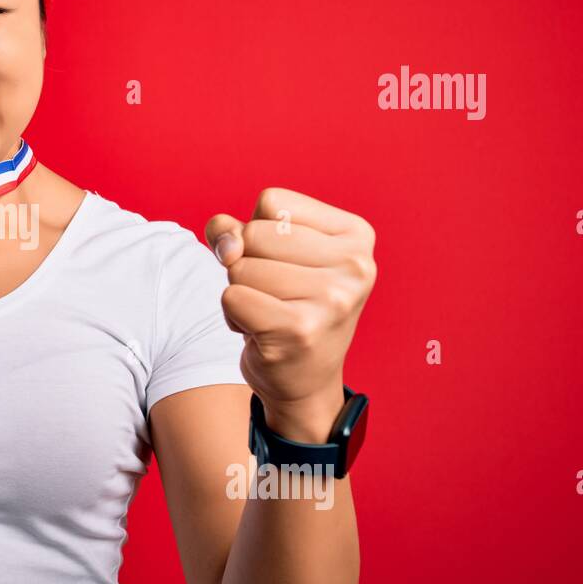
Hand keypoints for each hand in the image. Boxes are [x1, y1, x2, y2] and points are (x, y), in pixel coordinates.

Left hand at [205, 188, 376, 442]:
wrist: (304, 381)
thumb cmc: (284, 304)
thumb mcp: (266, 254)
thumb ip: (235, 230)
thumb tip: (226, 243)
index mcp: (356, 235)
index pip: (272, 203)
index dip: (259, 233)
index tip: (286, 265)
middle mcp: (355, 265)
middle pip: (254, 234)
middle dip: (248, 264)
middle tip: (276, 296)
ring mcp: (332, 299)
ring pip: (241, 268)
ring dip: (241, 293)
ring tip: (270, 315)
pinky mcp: (300, 330)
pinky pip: (232, 298)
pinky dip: (234, 316)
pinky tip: (262, 332)